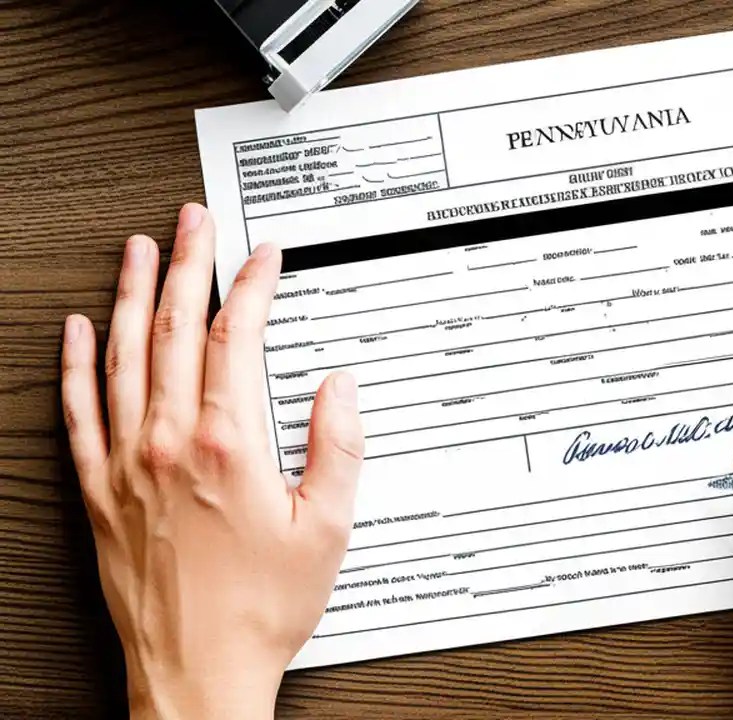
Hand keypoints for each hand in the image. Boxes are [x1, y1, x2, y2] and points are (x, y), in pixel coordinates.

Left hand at [60, 204, 363, 718]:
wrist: (199, 669)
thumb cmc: (261, 607)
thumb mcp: (328, 528)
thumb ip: (339, 447)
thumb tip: (339, 388)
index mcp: (228, 448)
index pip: (238, 340)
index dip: (252, 287)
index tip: (263, 258)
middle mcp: (169, 446)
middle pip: (177, 331)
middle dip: (189, 266)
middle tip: (194, 222)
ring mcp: (127, 466)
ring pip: (125, 357)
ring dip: (134, 296)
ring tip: (141, 250)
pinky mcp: (99, 492)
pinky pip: (79, 412)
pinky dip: (77, 364)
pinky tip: (80, 330)